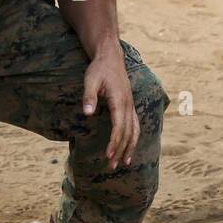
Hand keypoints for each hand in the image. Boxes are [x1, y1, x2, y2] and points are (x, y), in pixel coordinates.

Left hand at [81, 46, 138, 170]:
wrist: (110, 57)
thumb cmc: (99, 69)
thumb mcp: (90, 80)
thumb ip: (89, 96)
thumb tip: (87, 113)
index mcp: (119, 100)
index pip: (119, 126)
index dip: (115, 142)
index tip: (108, 155)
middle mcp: (128, 105)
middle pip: (127, 132)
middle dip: (120, 150)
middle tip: (112, 166)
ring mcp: (131, 105)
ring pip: (135, 130)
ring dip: (130, 147)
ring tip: (125, 162)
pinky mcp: (129, 105)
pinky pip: (135, 125)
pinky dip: (133, 138)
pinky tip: (129, 147)